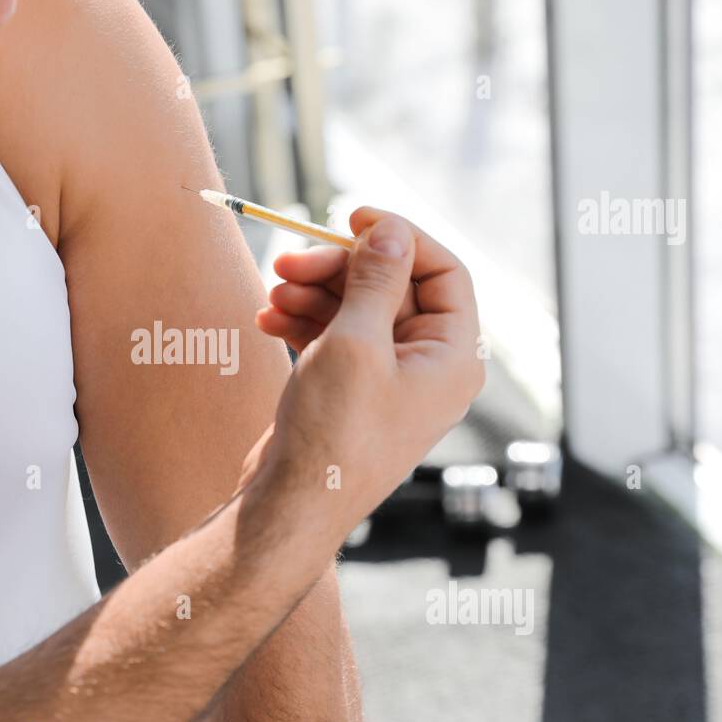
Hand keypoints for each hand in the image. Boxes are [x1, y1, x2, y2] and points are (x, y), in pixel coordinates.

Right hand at [242, 208, 484, 537]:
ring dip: (314, 293)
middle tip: (290, 258)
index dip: (400, 236)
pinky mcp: (352, 394)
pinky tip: (268, 318)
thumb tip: (391, 229)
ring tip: (272, 289)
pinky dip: (304, 323)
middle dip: (340, 268)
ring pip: (358, 311)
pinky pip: (336, 340)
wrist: (292, 506)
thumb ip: (376, 278)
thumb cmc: (334, 433)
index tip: (352, 215)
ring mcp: (389, 382)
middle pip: (392, 288)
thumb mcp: (356, 341)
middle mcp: (429, 369)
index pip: (443, 272)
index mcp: (453, 357)